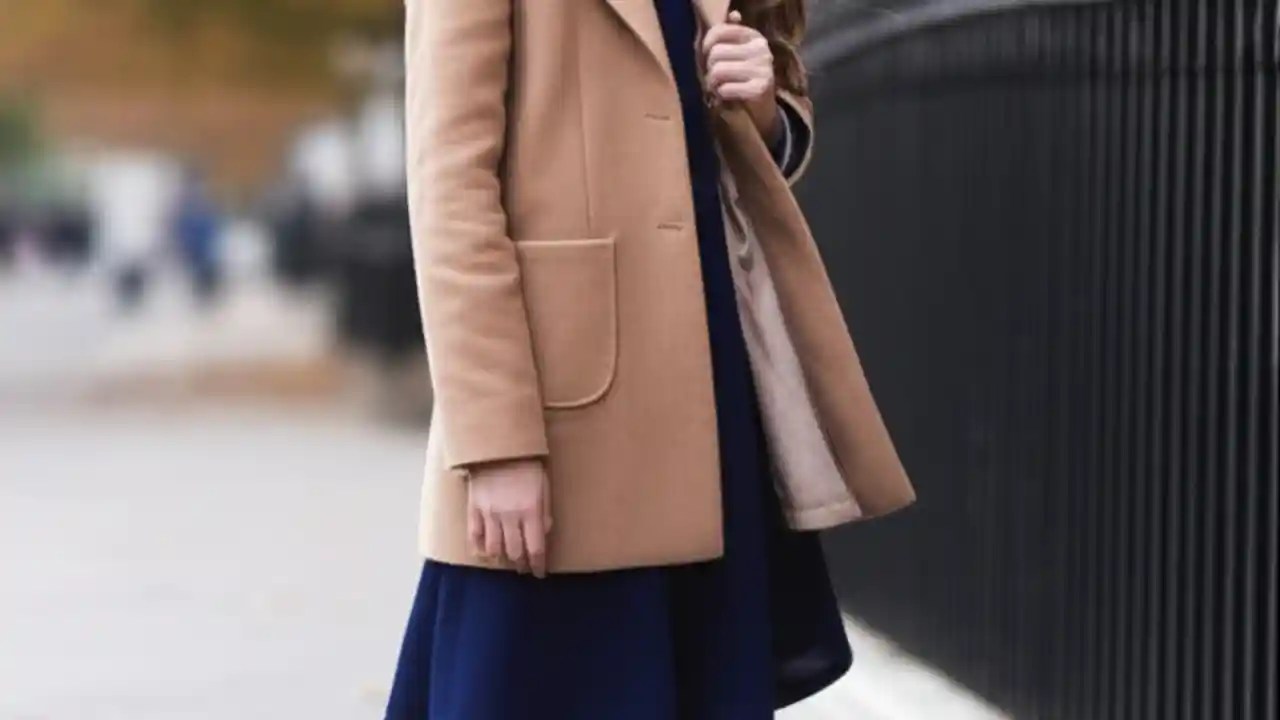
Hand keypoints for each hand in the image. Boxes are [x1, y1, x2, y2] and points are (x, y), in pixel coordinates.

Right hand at [466, 458, 551, 576]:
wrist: (497, 444)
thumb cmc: (526, 463)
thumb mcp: (544, 485)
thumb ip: (545, 511)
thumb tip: (546, 532)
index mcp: (530, 510)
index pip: (536, 548)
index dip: (538, 564)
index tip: (539, 572)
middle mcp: (509, 516)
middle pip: (515, 552)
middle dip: (521, 564)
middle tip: (524, 568)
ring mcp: (489, 514)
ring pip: (493, 549)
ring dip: (501, 559)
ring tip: (506, 560)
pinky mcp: (473, 509)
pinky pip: (474, 537)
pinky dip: (479, 549)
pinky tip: (485, 554)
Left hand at [701, 11, 780, 143]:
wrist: (764, 106)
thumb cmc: (745, 76)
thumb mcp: (741, 52)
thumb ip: (734, 34)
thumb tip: (734, 14)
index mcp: (754, 36)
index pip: (721, 31)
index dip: (707, 44)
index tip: (706, 55)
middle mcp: (761, 49)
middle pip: (716, 53)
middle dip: (709, 68)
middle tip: (713, 77)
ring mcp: (763, 69)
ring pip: (718, 71)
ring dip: (712, 83)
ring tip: (717, 87)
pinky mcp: (760, 89)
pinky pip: (726, 89)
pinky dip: (721, 94)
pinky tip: (726, 95)